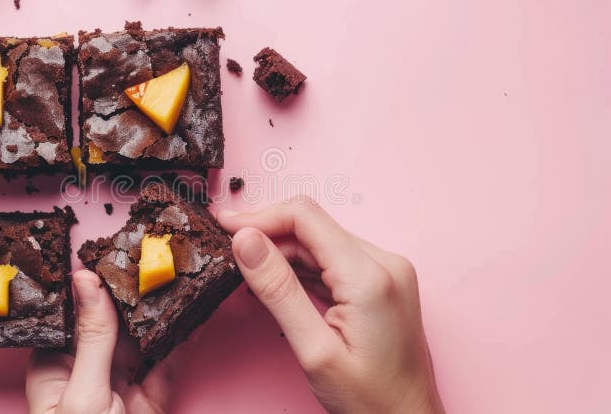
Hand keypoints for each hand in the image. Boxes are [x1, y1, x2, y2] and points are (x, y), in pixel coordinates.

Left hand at [26, 270, 190, 413]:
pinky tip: (198, 313)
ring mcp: (121, 381)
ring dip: (164, 308)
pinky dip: (185, 337)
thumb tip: (86, 280)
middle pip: (115, 319)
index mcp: (56, 364)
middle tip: (158, 254)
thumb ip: (93, 336)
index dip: (96, 280)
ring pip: (146, 335)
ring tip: (183, 273)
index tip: (117, 250)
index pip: (76, 311)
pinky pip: (170, 360)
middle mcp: (89, 368)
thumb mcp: (83, 393)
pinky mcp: (151, 396)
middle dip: (137, 289)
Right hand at [217, 196, 444, 413]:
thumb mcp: (314, 350)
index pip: (306, 217)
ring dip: (282, 251)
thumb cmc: (370, 400)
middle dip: (267, 234)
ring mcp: (386, 271)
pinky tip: (278, 281)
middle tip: (229, 251)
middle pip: (312, 226)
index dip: (260, 217)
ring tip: (249, 271)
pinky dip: (302, 265)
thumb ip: (278, 290)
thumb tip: (245, 241)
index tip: (226, 227)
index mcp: (371, 276)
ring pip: (320, 241)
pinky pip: (334, 259)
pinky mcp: (381, 281)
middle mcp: (385, 263)